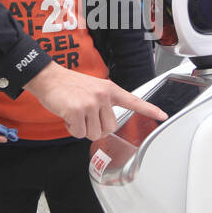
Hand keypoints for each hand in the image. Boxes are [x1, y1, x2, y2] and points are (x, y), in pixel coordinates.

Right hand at [25, 64, 165, 140]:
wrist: (48, 78)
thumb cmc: (68, 86)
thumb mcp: (93, 88)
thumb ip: (104, 103)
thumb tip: (106, 124)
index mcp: (109, 89)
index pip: (133, 100)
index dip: (149, 110)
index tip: (163, 115)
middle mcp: (103, 96)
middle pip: (109, 128)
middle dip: (95, 128)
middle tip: (84, 116)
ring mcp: (90, 103)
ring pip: (94, 133)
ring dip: (82, 129)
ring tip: (75, 113)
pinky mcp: (77, 111)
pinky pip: (79, 134)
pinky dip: (72, 129)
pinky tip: (67, 116)